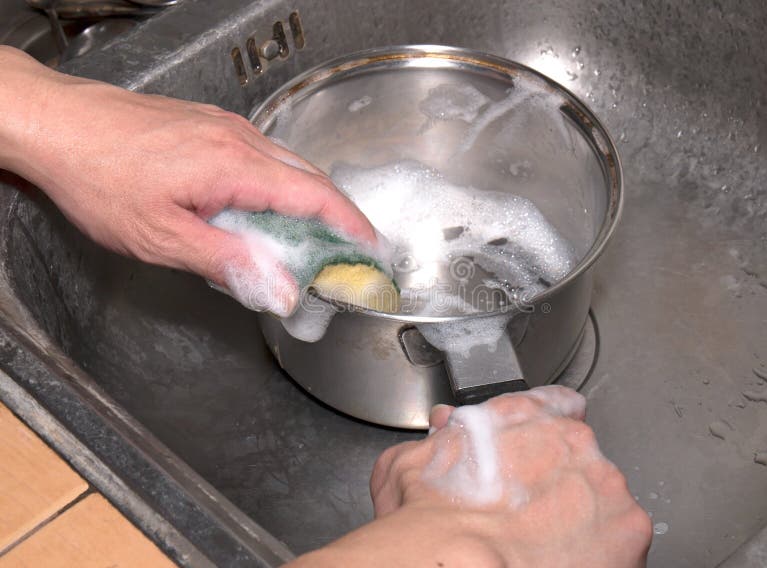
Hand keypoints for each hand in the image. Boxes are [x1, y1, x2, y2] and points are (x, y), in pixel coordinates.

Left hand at [0, 47, 375, 315]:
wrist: (56, 125)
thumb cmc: (99, 176)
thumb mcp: (163, 238)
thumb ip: (229, 264)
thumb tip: (281, 290)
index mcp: (235, 165)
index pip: (316, 197)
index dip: (351, 225)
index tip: (371, 248)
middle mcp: (238, 139)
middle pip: (310, 178)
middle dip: (337, 216)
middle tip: (346, 252)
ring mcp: (224, 127)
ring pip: (287, 166)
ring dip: (308, 201)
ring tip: (309, 239)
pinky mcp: (208, 125)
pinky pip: (262, 156)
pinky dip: (279, 186)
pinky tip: (263, 210)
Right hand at [369, 386, 651, 566]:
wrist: (456, 562)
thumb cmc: (432, 517)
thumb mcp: (410, 462)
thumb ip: (437, 436)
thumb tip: (444, 426)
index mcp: (527, 416)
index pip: (558, 404)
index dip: (549, 428)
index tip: (542, 449)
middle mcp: (573, 440)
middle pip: (579, 458)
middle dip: (559, 484)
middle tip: (529, 515)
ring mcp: (606, 485)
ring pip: (602, 499)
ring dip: (583, 519)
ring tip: (545, 546)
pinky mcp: (629, 531)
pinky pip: (621, 541)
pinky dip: (601, 554)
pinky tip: (564, 562)